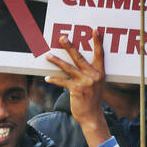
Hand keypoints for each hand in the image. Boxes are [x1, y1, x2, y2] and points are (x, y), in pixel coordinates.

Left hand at [43, 29, 109, 146]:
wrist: (92, 116)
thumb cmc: (92, 99)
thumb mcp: (95, 84)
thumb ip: (89, 73)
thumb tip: (74, 62)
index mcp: (100, 72)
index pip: (100, 54)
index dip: (97, 41)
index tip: (95, 30)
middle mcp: (94, 75)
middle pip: (79, 57)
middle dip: (69, 46)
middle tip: (62, 37)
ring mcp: (86, 82)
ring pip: (68, 68)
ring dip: (56, 61)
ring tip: (48, 55)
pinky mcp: (77, 90)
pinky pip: (63, 81)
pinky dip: (54, 80)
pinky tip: (47, 78)